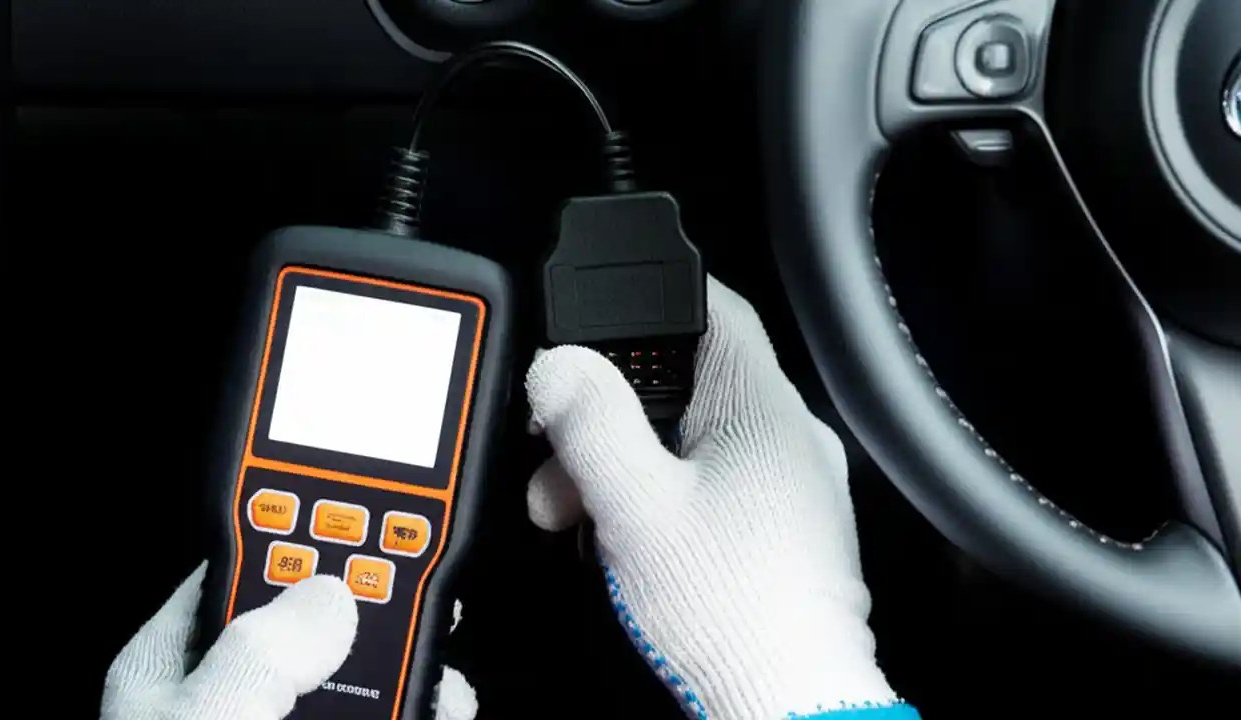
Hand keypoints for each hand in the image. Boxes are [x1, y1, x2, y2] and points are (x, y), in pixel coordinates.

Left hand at [102, 564, 476, 719]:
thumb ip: (256, 661)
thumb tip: (328, 594)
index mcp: (177, 670)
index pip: (241, 571)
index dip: (304, 540)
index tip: (367, 524)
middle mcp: (238, 697)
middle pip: (323, 620)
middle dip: (382, 609)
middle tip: (427, 603)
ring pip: (371, 672)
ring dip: (416, 663)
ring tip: (440, 672)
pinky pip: (395, 715)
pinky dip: (429, 706)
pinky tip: (442, 707)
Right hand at [525, 279, 900, 718]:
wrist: (786, 703)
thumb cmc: (730, 610)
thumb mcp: (636, 505)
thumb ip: (592, 424)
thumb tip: (561, 364)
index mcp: (764, 407)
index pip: (712, 306)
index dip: (645, 302)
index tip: (592, 324)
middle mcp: (789, 436)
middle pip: (686, 382)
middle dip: (609, 413)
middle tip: (557, 453)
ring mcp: (791, 484)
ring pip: (692, 439)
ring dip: (625, 464)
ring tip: (575, 513)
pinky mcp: (783, 528)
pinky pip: (712, 484)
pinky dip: (660, 497)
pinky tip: (623, 538)